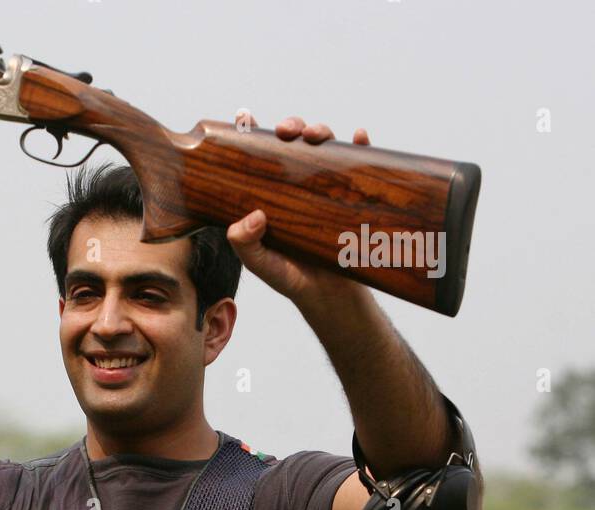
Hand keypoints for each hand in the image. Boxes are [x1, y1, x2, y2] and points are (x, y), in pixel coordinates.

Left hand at [225, 113, 371, 304]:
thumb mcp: (262, 264)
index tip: (244, 117)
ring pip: (323, 147)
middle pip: (292, 143)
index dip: (249, 134)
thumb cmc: (291, 277)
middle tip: (285, 131)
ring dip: (320, 131)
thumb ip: (246, 245)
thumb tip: (251, 217)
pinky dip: (362, 146)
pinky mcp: (353, 195)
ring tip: (314, 135)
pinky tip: (359, 136)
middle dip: (289, 127)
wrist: (331, 297)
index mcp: (269, 193)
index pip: (257, 157)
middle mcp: (296, 184)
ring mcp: (325, 187)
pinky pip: (362, 164)